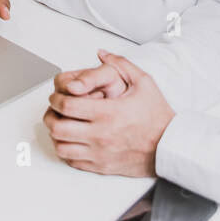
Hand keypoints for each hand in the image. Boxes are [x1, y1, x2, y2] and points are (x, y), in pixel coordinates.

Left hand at [43, 50, 174, 176]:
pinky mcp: (101, 166)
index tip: (57, 96)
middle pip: (58, 127)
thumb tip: (102, 54)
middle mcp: (100, 135)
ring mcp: (99, 153)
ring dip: (55, 135)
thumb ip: (121, 64)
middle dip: (50, 115)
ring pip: (61, 147)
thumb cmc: (158, 117)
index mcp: (108, 113)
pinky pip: (72, 161)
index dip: (56, 98)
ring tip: (60, 125)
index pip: (67, 105)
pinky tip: (71, 141)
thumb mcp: (143, 82)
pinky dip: (66, 151)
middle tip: (53, 110)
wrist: (169, 147)